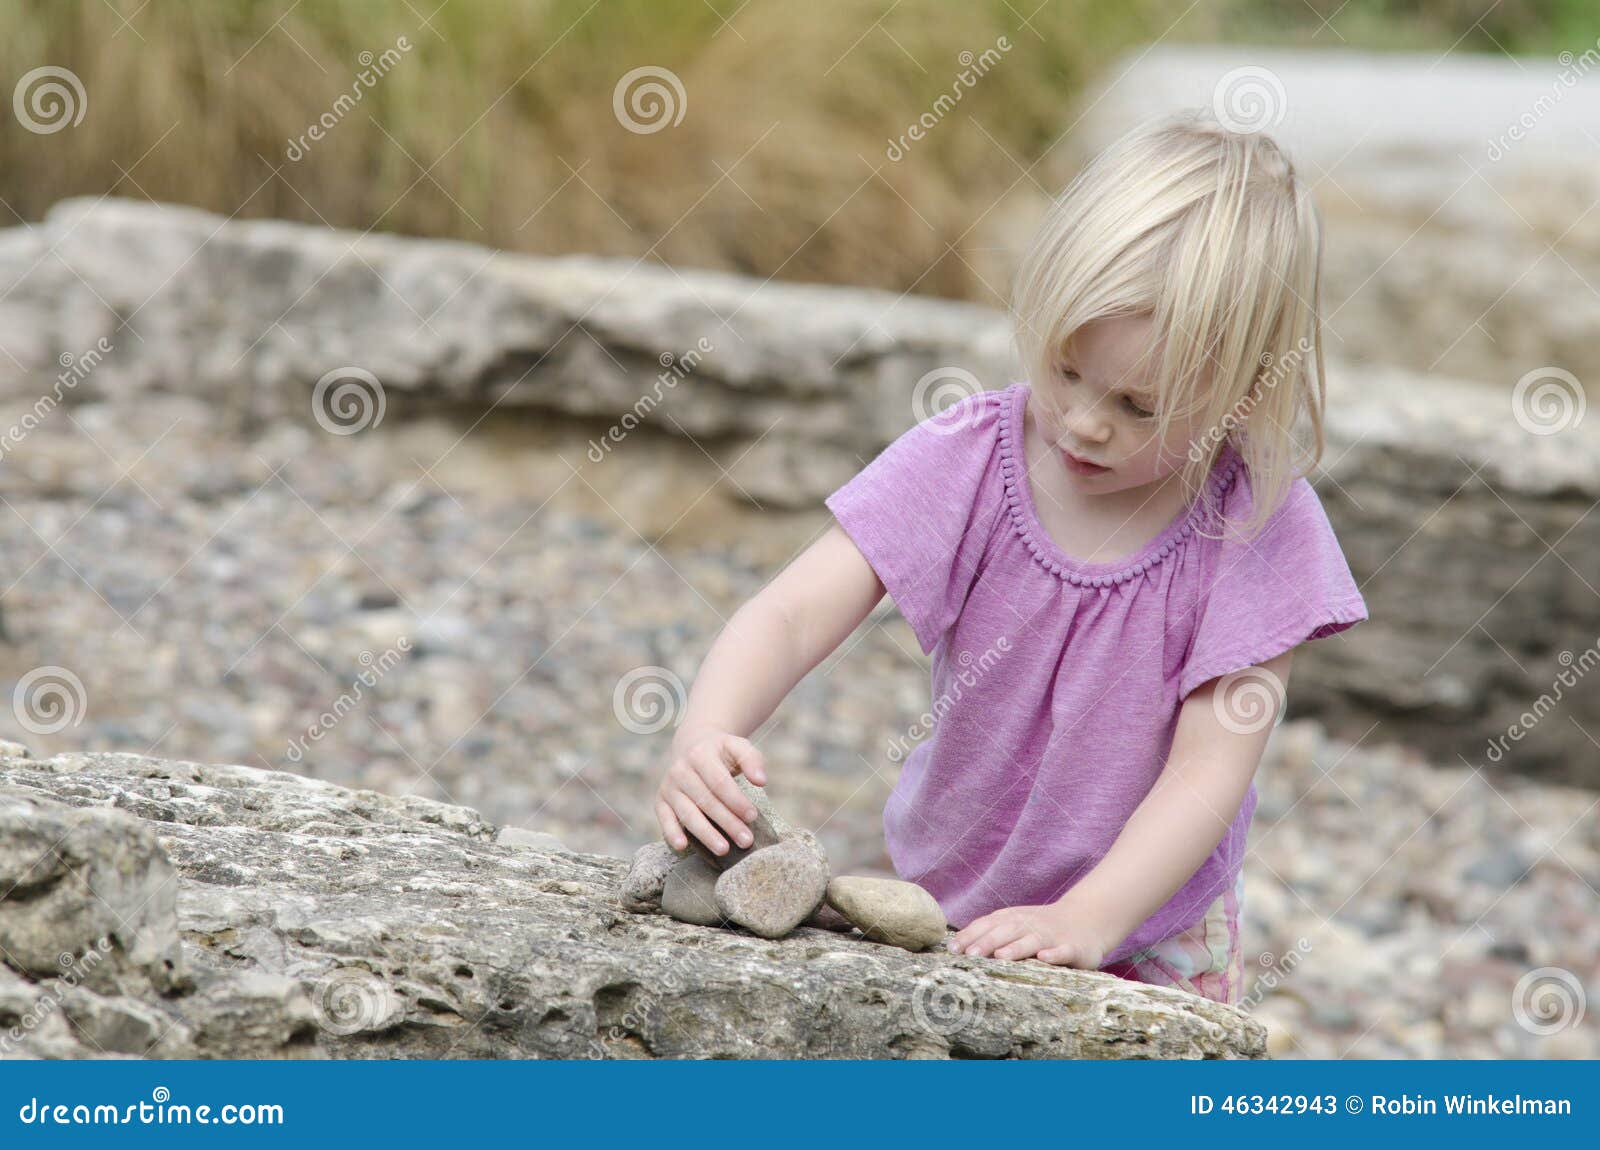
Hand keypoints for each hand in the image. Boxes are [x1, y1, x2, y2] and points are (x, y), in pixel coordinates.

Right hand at [653, 729, 766, 857]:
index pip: (719, 782)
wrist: (692, 746)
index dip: (736, 801)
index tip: (752, 816)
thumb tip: (761, 780)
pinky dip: (671, 833)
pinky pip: (665, 819)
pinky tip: (683, 846)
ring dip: (706, 834)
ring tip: (724, 849)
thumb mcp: (738, 747)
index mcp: (700, 755)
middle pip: (706, 801)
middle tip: (746, 840)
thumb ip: (752, 760)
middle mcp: (680, 770)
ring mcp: (669, 786)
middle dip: (727, 822)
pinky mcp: (660, 801)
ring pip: (687, 813)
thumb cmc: (721, 752)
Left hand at [945, 899, 1113, 967]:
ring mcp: (1052, 936)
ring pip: (1032, 940)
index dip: (970, 935)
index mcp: (1013, 919)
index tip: (952, 950)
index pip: (988, 925)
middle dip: (987, 942)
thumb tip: (954, 947)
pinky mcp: (1073, 948)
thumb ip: (989, 934)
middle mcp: (1030, 925)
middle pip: (1006, 932)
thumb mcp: (1015, 926)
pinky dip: (1054, 953)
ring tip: (1001, 956)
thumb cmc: (1041, 928)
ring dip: (1016, 947)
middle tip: (970, 955)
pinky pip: (1064, 951)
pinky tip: (1044, 958)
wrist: (1086, 920)